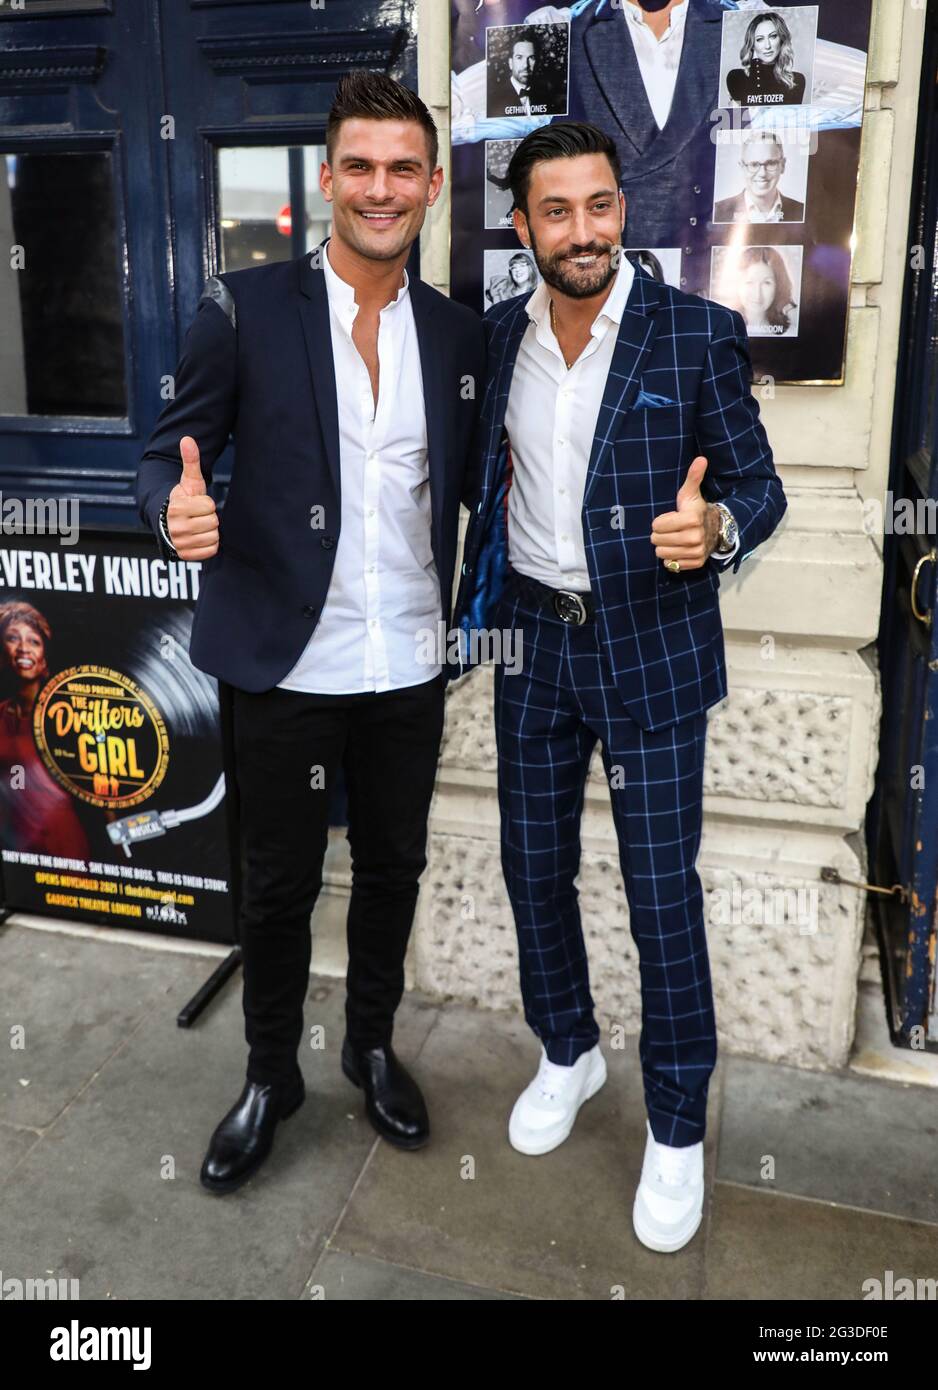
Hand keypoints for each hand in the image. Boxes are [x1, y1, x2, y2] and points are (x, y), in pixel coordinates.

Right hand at [166, 436, 218, 560]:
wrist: (168, 522)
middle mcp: (176, 528)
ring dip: (209, 531)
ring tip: (197, 526)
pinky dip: (209, 545)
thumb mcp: (188, 480)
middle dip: (208, 517)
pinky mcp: (186, 556)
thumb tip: (188, 438)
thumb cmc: (182, 500)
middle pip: (213, 522)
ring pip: (213, 537)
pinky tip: (199, 537)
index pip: (210, 506)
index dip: (206, 504)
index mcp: (177, 508)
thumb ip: (190, 461)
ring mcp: (181, 543)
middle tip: (197, 516)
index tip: (195, 504)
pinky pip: (211, 550)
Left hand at [650, 456, 720, 569]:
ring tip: (673, 539)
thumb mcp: (691, 493)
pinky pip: (671, 564)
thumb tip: (701, 458)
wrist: (715, 529)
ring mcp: (696, 552)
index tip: (670, 518)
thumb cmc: (696, 509)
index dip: (660, 522)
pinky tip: (679, 549)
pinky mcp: (696, 563)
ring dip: (664, 547)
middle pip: (657, 540)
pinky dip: (672, 558)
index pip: (657, 526)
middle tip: (670, 529)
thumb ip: (693, 477)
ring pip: (661, 553)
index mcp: (691, 519)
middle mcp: (695, 537)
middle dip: (660, 535)